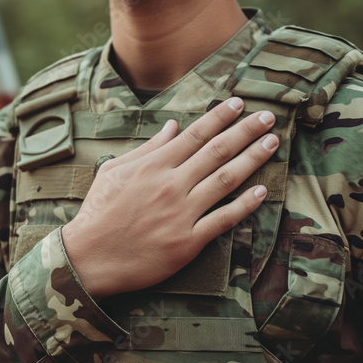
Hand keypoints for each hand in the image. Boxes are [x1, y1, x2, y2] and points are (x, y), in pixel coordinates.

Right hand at [61, 97, 278, 298]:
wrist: (90, 259)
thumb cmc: (99, 213)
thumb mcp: (114, 171)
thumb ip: (147, 148)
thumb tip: (173, 126)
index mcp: (154, 166)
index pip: (195, 134)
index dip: (221, 117)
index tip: (240, 104)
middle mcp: (172, 185)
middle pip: (217, 151)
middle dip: (246, 131)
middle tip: (268, 118)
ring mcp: (181, 213)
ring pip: (226, 180)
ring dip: (253, 159)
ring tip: (272, 143)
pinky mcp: (187, 241)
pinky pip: (223, 219)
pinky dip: (245, 205)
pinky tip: (262, 191)